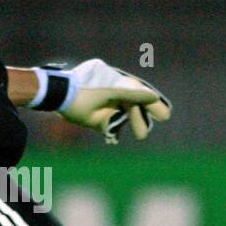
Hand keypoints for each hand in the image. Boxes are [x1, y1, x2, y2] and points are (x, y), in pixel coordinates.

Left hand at [48, 58, 171, 143]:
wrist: (60, 97)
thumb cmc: (86, 91)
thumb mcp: (112, 92)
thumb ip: (133, 94)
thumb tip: (154, 96)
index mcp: (120, 85)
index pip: (141, 95)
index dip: (153, 105)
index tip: (165, 115)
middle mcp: (115, 97)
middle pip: (133, 109)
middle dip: (140, 120)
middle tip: (145, 133)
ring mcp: (107, 108)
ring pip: (123, 120)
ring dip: (130, 127)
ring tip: (140, 136)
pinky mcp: (97, 120)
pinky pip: (111, 129)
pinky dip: (113, 134)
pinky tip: (113, 140)